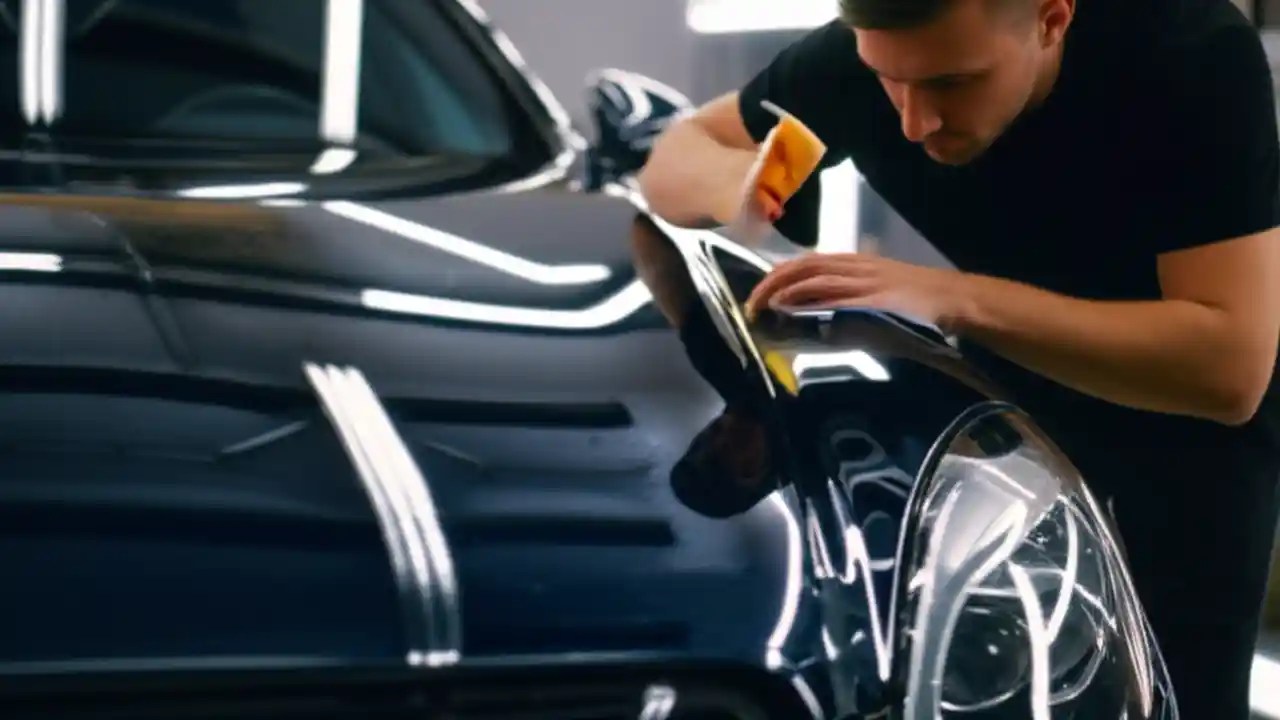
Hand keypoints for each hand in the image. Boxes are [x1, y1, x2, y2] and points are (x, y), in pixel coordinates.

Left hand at [744, 252, 970, 330]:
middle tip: (750, 301)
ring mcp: (864, 278)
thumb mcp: (882, 294)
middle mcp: (857, 264)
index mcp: (858, 262)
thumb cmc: (923, 303)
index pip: (810, 260)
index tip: (761, 290)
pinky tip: (787, 305)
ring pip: (812, 274)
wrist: (956, 300)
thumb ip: (855, 300)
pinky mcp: (872, 295)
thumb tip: (826, 313)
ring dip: (781, 289)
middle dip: (772, 280)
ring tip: (759, 304)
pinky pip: (832, 293)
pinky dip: (806, 297)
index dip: (781, 273)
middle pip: (804, 264)